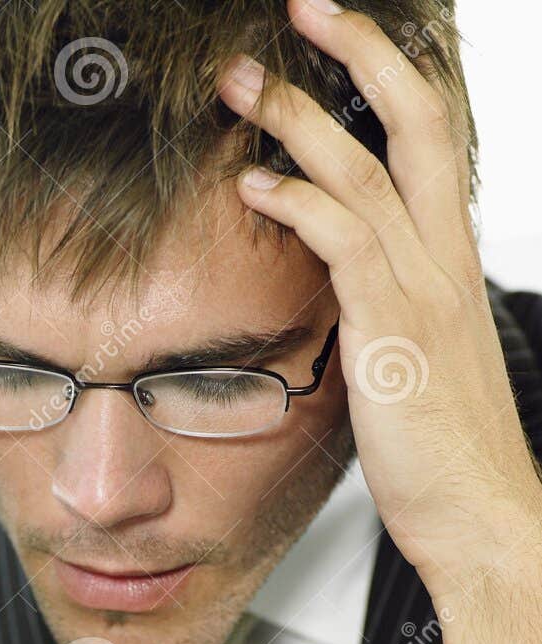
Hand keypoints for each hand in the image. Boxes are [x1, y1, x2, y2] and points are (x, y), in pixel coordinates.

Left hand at [218, 0, 541, 643]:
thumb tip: (343, 302)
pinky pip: (345, 240)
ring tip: (243, 85)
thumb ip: (382, 315)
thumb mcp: (413, 364)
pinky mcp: (393, 328)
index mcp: (450, 260)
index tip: (340, 41)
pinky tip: (253, 188)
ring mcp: (423, 288)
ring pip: (367, 167)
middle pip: (415, 118)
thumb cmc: (441, 455)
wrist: (478, 515)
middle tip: (300, 10)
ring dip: (298, 116)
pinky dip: (296, 203)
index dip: (390, 78)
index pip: (430, 139)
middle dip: (358, 51)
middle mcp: (444, 258)